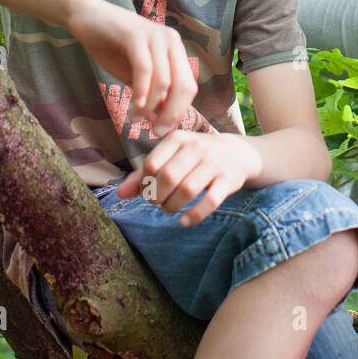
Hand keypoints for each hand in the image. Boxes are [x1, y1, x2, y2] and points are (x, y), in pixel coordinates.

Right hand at [68, 0, 197, 135]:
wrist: (86, 17)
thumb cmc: (112, 48)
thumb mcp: (136, 76)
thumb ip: (153, 93)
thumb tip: (166, 121)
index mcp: (175, 50)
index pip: (189, 87)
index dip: (178, 112)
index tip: (161, 131)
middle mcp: (171, 41)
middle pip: (183, 86)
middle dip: (171, 114)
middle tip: (155, 131)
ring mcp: (155, 35)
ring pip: (164, 81)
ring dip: (150, 107)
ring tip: (134, 118)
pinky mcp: (136, 34)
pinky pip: (144, 68)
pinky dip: (141, 91)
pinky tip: (134, 105)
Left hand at [116, 132, 261, 223]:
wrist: (238, 153)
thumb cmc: (195, 157)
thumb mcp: (171, 157)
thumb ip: (144, 174)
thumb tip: (119, 194)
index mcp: (178, 138)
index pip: (152, 164)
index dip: (145, 183)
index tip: (147, 191)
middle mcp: (197, 147)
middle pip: (168, 177)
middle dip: (157, 197)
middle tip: (157, 203)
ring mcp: (214, 163)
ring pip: (188, 190)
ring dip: (173, 206)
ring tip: (170, 209)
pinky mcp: (228, 180)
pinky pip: (210, 201)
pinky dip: (194, 215)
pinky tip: (184, 221)